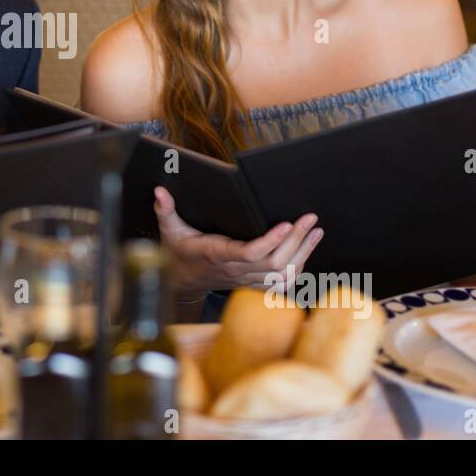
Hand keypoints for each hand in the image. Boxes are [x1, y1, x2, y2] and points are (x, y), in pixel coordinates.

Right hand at [153, 186, 323, 299]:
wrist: (179, 282)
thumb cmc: (178, 252)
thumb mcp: (169, 229)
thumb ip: (165, 210)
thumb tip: (159, 191)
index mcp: (217, 254)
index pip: (248, 253)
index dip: (270, 241)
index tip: (287, 224)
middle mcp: (235, 270)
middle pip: (273, 263)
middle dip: (296, 241)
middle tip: (310, 220)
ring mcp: (245, 280)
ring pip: (281, 275)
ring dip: (302, 254)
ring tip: (316, 232)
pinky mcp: (251, 284)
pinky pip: (280, 284)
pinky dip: (297, 270)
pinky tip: (306, 252)